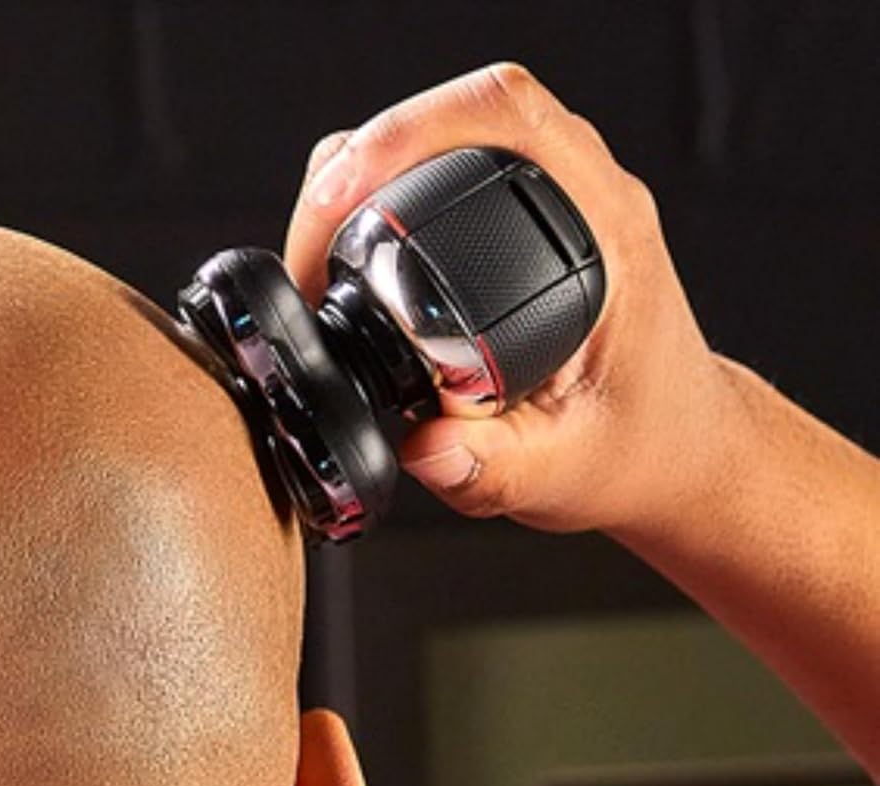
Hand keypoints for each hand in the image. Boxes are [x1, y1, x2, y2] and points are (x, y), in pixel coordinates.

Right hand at [284, 63, 749, 534]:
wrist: (672, 446)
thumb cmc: (636, 445)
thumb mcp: (565, 472)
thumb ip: (492, 468)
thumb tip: (423, 448)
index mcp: (604, 227)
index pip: (505, 117)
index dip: (407, 135)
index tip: (341, 196)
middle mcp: (581, 195)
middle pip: (458, 113)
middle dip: (362, 160)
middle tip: (312, 246)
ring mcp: (552, 201)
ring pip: (443, 135)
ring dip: (366, 176)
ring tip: (322, 253)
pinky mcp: (522, 221)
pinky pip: (444, 171)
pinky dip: (382, 198)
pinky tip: (354, 254)